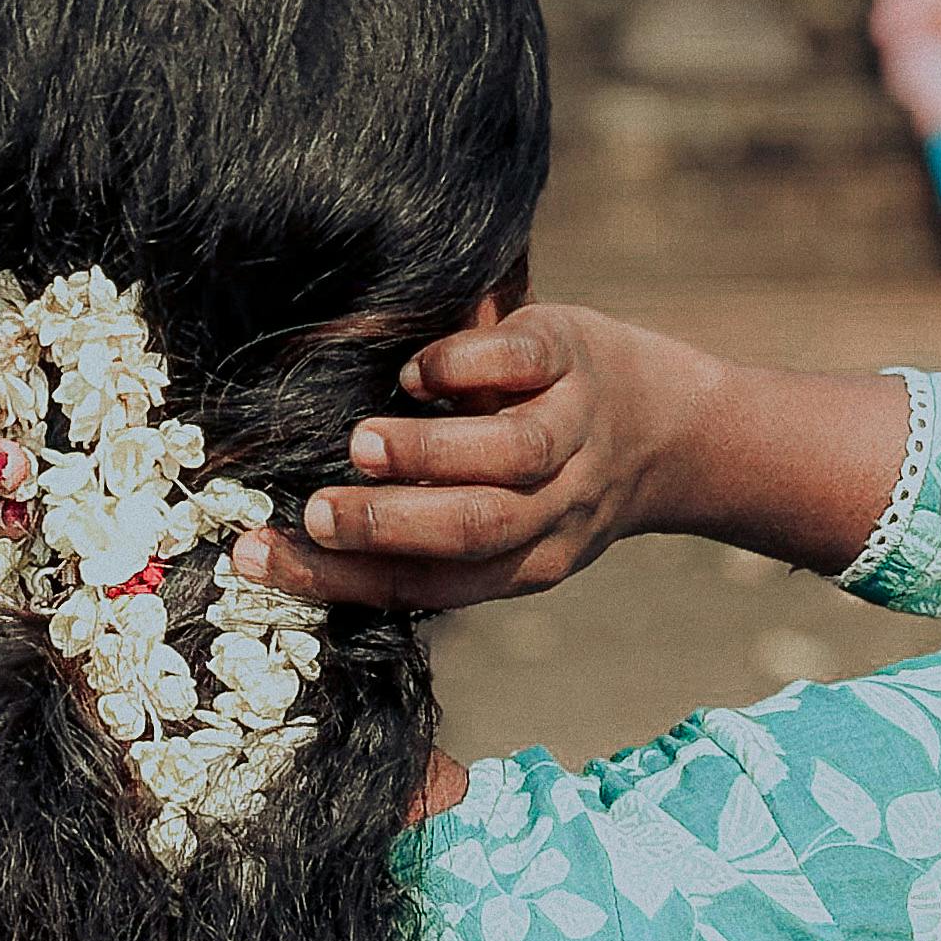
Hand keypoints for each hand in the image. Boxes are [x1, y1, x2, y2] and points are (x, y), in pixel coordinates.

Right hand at [237, 304, 711, 611]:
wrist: (680, 430)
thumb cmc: (562, 482)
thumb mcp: (515, 530)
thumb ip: (430, 531)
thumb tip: (297, 537)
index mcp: (526, 564)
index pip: (425, 584)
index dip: (340, 577)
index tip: (260, 557)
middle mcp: (557, 508)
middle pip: (473, 530)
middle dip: (388, 524)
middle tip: (317, 511)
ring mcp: (574, 430)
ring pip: (510, 458)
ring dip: (430, 453)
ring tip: (363, 443)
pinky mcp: (576, 356)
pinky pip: (523, 364)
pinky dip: (466, 368)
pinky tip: (415, 374)